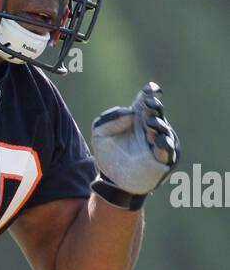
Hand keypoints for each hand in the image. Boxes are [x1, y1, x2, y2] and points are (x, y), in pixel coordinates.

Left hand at [90, 81, 179, 196]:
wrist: (111, 179)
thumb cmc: (108, 153)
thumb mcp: (100, 133)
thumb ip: (110, 118)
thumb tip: (131, 113)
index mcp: (137, 117)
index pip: (146, 100)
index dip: (150, 93)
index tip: (151, 89)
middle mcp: (150, 127)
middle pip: (157, 112)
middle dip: (155, 106)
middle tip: (148, 104)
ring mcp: (158, 142)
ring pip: (164, 129)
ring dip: (158, 125)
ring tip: (148, 123)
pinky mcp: (163, 159)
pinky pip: (168, 151)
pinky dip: (164, 144)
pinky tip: (157, 140)